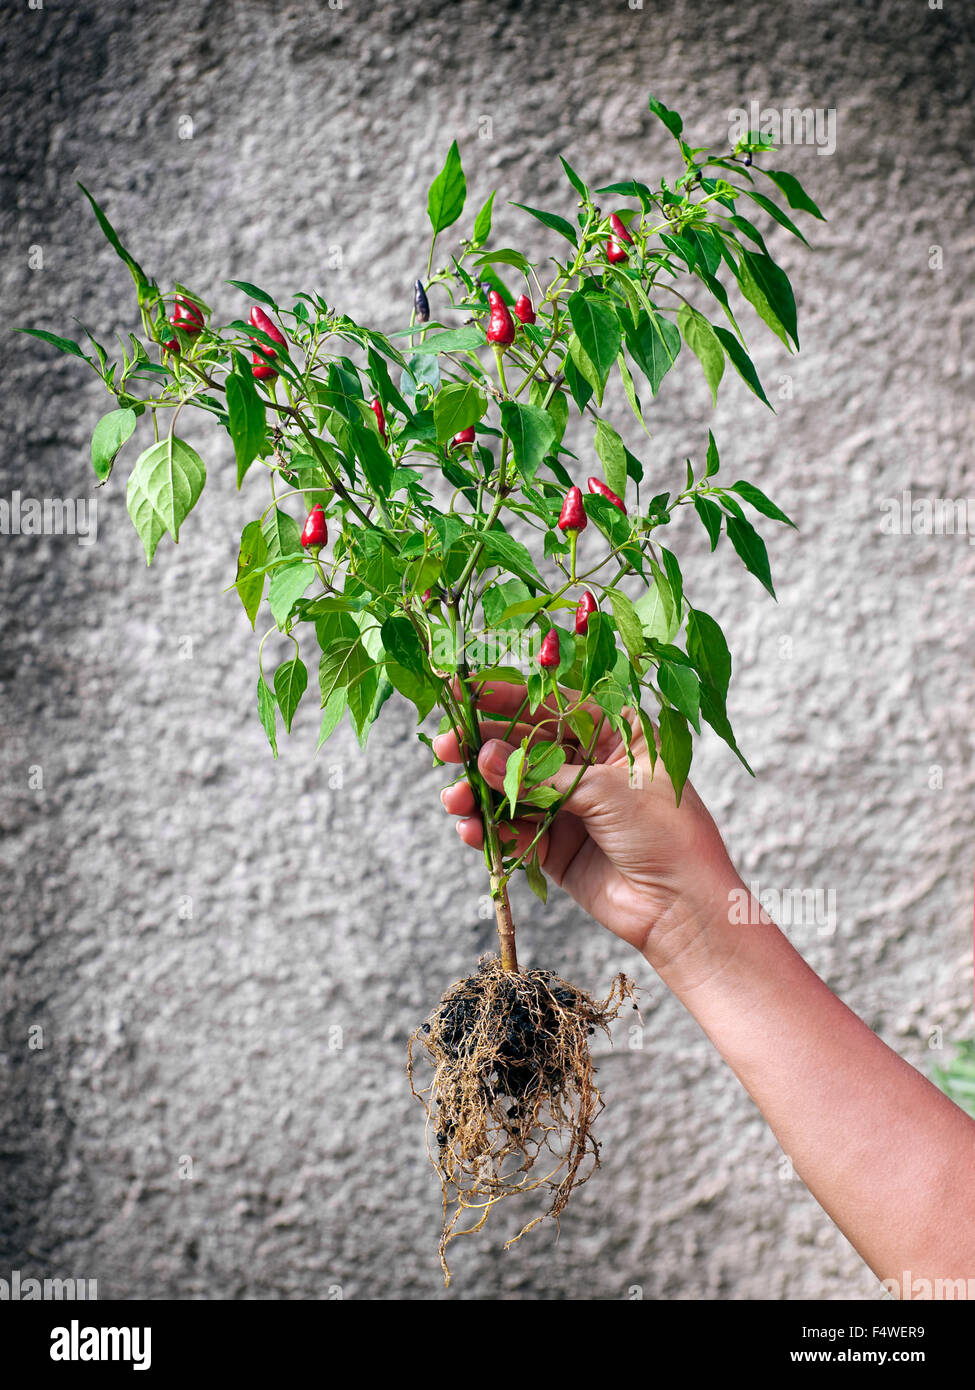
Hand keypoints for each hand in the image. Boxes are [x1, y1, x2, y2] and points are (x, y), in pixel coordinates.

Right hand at [434, 678, 739, 964]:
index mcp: (617, 734)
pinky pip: (513, 830)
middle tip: (444, 748)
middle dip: (482, 747)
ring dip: (479, 793)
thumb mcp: (605, 791)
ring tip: (454, 801)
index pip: (553, 706)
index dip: (506, 698)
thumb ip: (541, 775)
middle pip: (525, 746)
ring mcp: (572, 807)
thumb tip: (484, 755)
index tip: (463, 694)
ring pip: (512, 790)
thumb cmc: (666, 834)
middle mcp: (592, 766)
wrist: (683, 909)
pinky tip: (470, 830)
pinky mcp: (556, 847)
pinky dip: (488, 829)